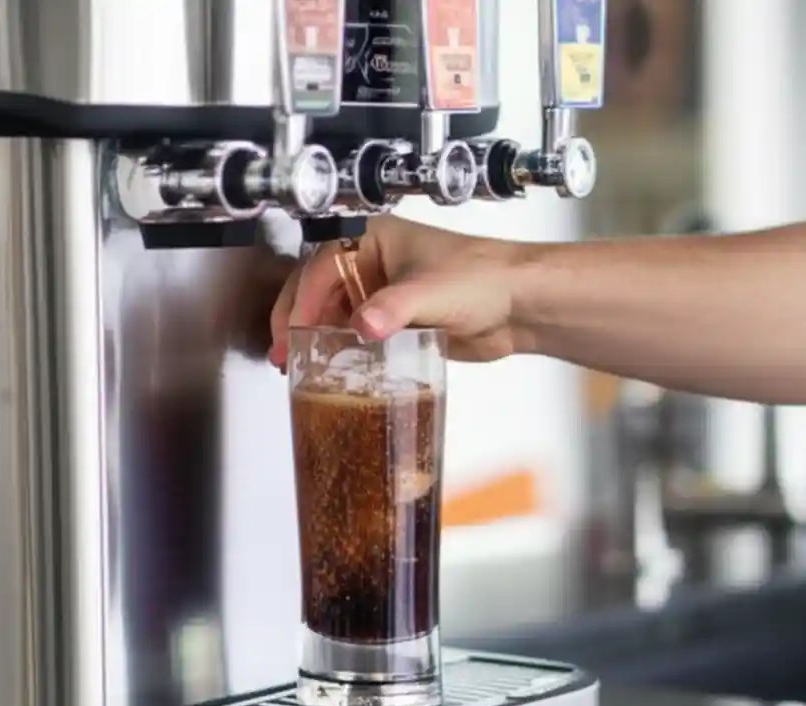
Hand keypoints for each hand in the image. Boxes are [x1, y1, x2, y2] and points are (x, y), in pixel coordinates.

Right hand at [268, 214, 525, 365]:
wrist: (520, 305)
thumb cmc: (485, 278)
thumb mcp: (432, 291)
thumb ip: (394, 307)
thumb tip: (362, 326)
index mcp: (374, 237)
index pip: (321, 266)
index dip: (301, 300)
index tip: (293, 333)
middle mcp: (373, 262)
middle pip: (318, 287)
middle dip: (297, 320)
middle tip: (284, 354)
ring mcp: (384, 290)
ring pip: (334, 310)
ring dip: (315, 336)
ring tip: (300, 365)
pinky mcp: (397, 318)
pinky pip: (357, 331)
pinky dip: (341, 347)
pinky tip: (333, 367)